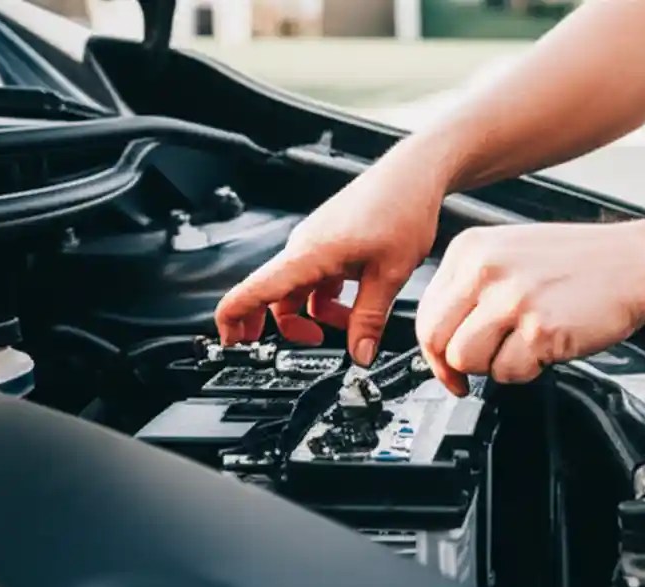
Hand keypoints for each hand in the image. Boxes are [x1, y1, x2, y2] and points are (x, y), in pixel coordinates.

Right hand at [215, 152, 447, 365]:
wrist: (413, 173)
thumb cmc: (400, 208)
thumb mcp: (390, 274)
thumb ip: (370, 319)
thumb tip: (359, 354)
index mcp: (308, 255)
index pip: (252, 290)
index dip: (232, 319)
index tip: (231, 344)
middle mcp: (303, 247)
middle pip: (274, 296)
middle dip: (288, 326)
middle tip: (308, 344)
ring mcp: (314, 244)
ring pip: (300, 290)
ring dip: (319, 314)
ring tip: (353, 323)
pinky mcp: (328, 242)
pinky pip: (316, 278)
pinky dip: (329, 297)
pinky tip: (357, 301)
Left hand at [416, 223, 644, 394]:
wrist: (636, 264)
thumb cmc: (579, 265)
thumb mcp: (509, 256)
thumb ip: (470, 290)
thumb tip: (441, 340)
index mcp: (471, 250)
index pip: (426, 313)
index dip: (434, 350)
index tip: (446, 366)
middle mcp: (486, 270)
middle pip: (437, 341)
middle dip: (456, 365)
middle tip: (480, 367)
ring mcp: (513, 299)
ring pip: (466, 360)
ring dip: (492, 366)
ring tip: (522, 347)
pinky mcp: (540, 330)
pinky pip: (507, 373)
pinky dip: (525, 371)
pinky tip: (545, 347)